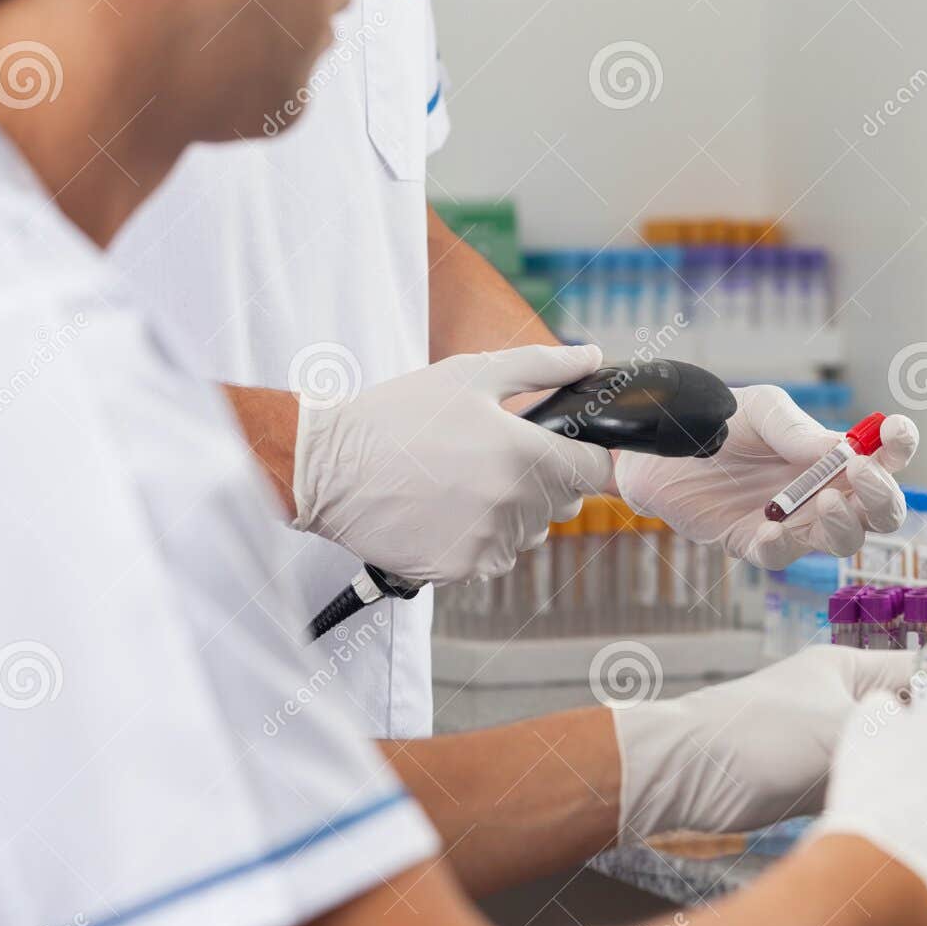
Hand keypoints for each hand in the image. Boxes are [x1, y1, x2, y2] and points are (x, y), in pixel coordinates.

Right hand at [292, 345, 613, 582]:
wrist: (329, 467)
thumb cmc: (397, 416)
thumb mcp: (470, 375)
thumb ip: (540, 367)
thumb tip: (590, 357)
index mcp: (526, 455)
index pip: (598, 471)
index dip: (588, 457)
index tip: (568, 450)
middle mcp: (514, 505)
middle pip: (565, 504)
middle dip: (545, 482)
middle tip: (497, 458)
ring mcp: (489, 542)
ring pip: (530, 533)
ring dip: (512, 512)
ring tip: (463, 482)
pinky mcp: (462, 569)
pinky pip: (494, 558)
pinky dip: (480, 539)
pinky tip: (445, 510)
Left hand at [610, 645, 919, 839]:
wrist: (683, 777)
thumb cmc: (751, 738)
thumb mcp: (838, 729)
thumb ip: (897, 734)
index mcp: (849, 668)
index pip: (925, 671)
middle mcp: (841, 700)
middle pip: (909, 718)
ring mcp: (826, 740)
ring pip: (885, 755)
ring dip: (906, 775)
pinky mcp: (811, 780)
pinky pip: (861, 785)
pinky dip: (877, 797)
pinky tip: (902, 813)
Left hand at [613, 385, 917, 568]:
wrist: (662, 450)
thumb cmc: (719, 424)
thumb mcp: (760, 411)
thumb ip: (796, 432)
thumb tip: (839, 451)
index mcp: (835, 454)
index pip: (886, 456)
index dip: (900, 446)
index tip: (896, 432)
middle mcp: (826, 492)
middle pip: (881, 510)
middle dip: (884, 495)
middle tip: (861, 472)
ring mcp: (796, 522)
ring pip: (844, 540)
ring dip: (844, 524)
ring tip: (826, 499)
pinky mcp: (758, 544)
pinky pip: (783, 557)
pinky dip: (785, 546)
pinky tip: (774, 528)